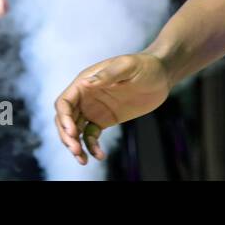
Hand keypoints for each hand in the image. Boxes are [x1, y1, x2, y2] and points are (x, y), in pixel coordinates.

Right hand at [54, 52, 169, 164]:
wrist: (161, 75)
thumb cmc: (145, 65)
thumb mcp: (128, 66)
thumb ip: (109, 74)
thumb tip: (86, 83)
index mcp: (86, 82)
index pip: (64, 103)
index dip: (64, 118)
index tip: (72, 132)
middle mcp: (85, 96)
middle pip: (65, 120)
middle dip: (66, 136)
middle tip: (76, 150)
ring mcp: (93, 109)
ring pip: (75, 131)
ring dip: (75, 145)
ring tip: (83, 159)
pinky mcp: (104, 120)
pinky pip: (91, 136)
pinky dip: (91, 147)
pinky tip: (99, 156)